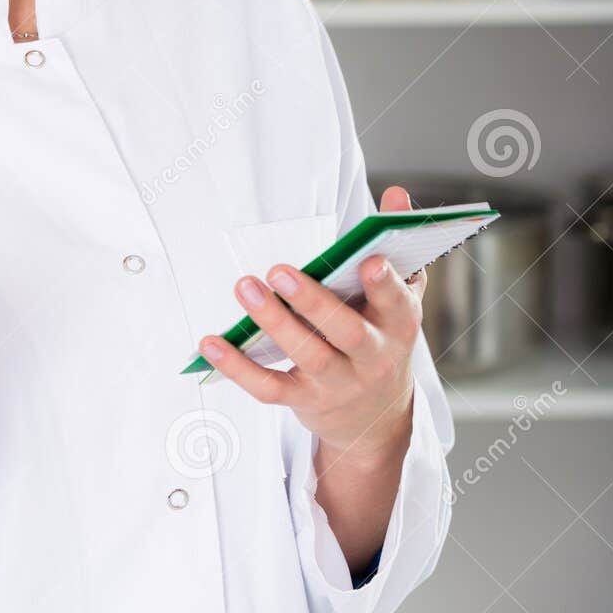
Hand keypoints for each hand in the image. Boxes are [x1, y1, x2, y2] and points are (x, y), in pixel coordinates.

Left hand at [199, 186, 423, 458]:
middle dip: (313, 302)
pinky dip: (238, 367)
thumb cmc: (381, 338)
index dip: (385, 285)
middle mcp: (372, 357)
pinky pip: (269, 387)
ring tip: (246, 287)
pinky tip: (212, 342)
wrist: (376, 417)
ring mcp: (338, 382)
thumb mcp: (400, 297)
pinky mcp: (304, 400)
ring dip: (273, 322)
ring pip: (307, 355)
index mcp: (398, 324)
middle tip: (280, 271)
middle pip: (345, 332)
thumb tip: (395, 195)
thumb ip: (397, 246)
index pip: (395, 303)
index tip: (369, 260)